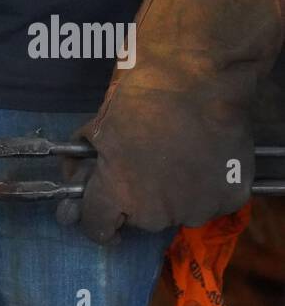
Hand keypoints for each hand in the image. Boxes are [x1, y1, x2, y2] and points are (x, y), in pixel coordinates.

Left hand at [57, 0, 283, 242]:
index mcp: (117, 196)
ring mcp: (196, 208)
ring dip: (175, 195)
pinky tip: (204, 160)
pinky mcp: (230, 197)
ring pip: (179, 212)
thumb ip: (83, 162)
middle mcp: (155, 213)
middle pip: (140, 219)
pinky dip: (208, 187)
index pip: (97, 228)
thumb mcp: (96, 129)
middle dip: (138, 199)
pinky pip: (213, 201)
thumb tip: (75, 176)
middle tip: (148, 167)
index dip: (97, 220)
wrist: (197, 78)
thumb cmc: (141, 98)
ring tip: (179, 159)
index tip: (104, 213)